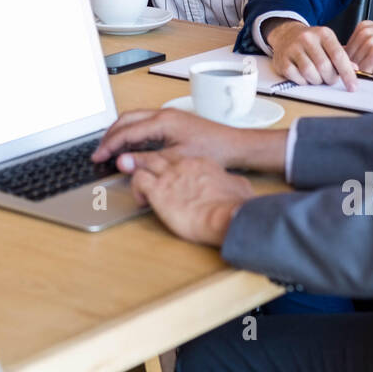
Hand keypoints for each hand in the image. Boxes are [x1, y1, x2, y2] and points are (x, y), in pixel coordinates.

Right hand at [93, 108, 286, 173]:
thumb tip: (122, 162)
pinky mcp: (172, 121)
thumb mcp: (176, 160)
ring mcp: (168, 116)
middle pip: (126, 119)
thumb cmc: (212, 151)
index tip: (97, 157)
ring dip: (120, 133)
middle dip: (110, 135)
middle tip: (99, 152)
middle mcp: (163, 114)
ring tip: (110, 149)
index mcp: (162, 121)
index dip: (109, 145)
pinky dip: (132, 133)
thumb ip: (147, 161)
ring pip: (134, 119)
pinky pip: (144, 123)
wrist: (235, 145)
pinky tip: (130, 146)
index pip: (126, 132)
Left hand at [122, 152, 254, 245]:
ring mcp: (169, 176)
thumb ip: (233, 183)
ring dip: (136, 169)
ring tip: (133, 177)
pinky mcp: (158, 191)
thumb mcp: (240, 187)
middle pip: (158, 156)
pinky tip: (140, 199)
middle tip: (142, 168)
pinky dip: (135, 188)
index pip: (179, 159)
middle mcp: (183, 165)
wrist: (226, 215)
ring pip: (144, 163)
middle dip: (148, 161)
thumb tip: (236, 185)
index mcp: (201, 164)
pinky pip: (138, 181)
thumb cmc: (233, 205)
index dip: (172, 166)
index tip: (170, 175)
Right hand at [264, 19, 357, 91]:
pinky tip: (305, 77)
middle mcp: (307, 38)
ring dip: (316, 80)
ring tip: (317, 77)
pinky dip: (303, 81)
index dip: (347, 73)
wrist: (287, 35)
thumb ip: (342, 56)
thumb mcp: (328, 44)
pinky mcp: (282, 59)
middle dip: (330, 78)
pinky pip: (296, 77)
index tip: (353, 86)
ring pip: (309, 72)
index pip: (338, 55)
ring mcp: (293, 48)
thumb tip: (355, 69)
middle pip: (324, 66)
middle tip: (330, 79)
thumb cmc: (311, 43)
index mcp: (323, 33)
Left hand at [344, 21, 372, 77]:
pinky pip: (363, 73)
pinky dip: (372, 76)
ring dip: (367, 71)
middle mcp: (365, 32)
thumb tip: (341, 57)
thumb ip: (361, 46)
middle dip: (358, 67)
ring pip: (354, 67)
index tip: (367, 62)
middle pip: (347, 59)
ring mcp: (370, 43)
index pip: (343, 50)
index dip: (353, 61)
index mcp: (364, 27)